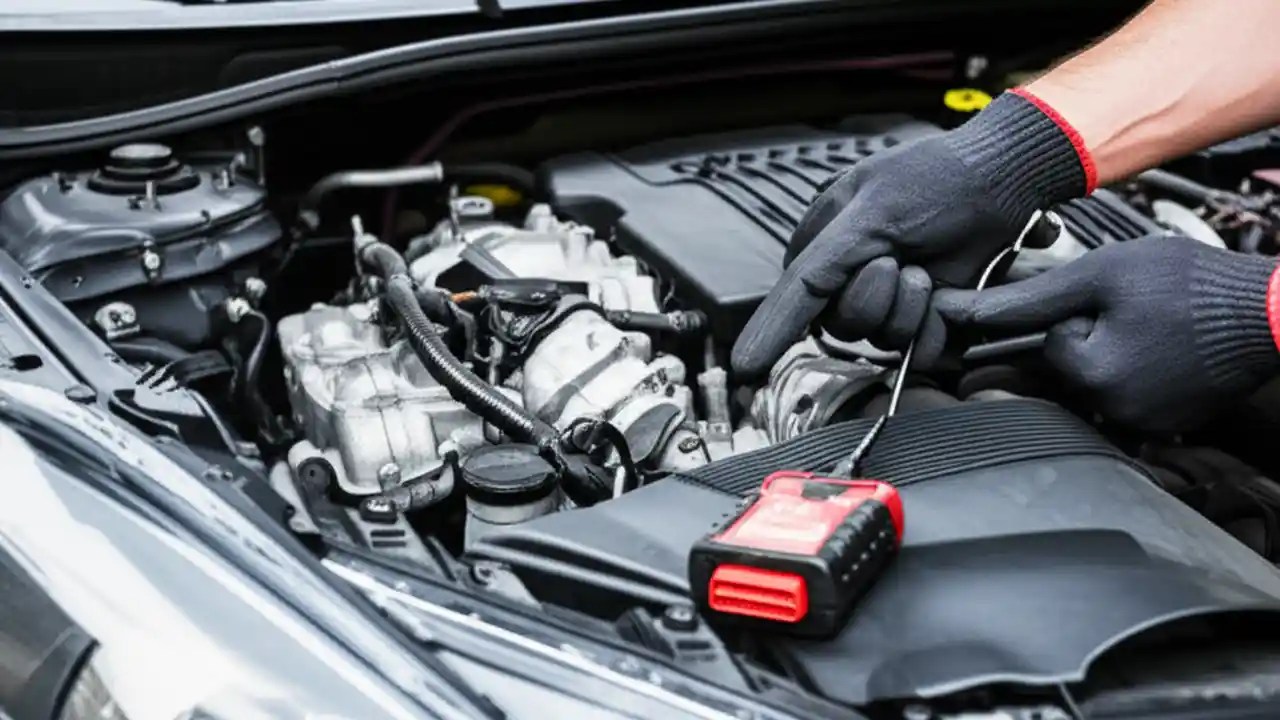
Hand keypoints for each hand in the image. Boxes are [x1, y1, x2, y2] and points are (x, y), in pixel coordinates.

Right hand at [731, 90, 1092, 378]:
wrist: (1002, 176)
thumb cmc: (934, 181)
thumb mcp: (863, 217)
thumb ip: (813, 274)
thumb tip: (773, 323)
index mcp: (824, 249)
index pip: (791, 301)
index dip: (769, 333)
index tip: (745, 369)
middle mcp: (851, 280)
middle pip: (839, 324)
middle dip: (870, 298)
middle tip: (895, 260)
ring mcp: (890, 302)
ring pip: (878, 338)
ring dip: (907, 307)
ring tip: (923, 267)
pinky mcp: (926, 319)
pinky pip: (916, 350)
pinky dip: (933, 328)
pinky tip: (944, 292)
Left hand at [934, 236, 1279, 433]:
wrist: (1269, 310)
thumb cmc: (1193, 285)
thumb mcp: (1104, 274)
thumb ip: (1034, 298)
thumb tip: (969, 313)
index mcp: (1095, 377)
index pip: (1048, 345)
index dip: (1073, 316)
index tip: (1109, 302)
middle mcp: (1117, 412)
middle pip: (1071, 368)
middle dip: (1091, 337)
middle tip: (1137, 312)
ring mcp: (1147, 423)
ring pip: (1101, 382)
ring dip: (1115, 353)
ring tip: (1154, 326)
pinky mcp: (1172, 424)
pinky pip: (1133, 395)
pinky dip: (1142, 371)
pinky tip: (1168, 348)